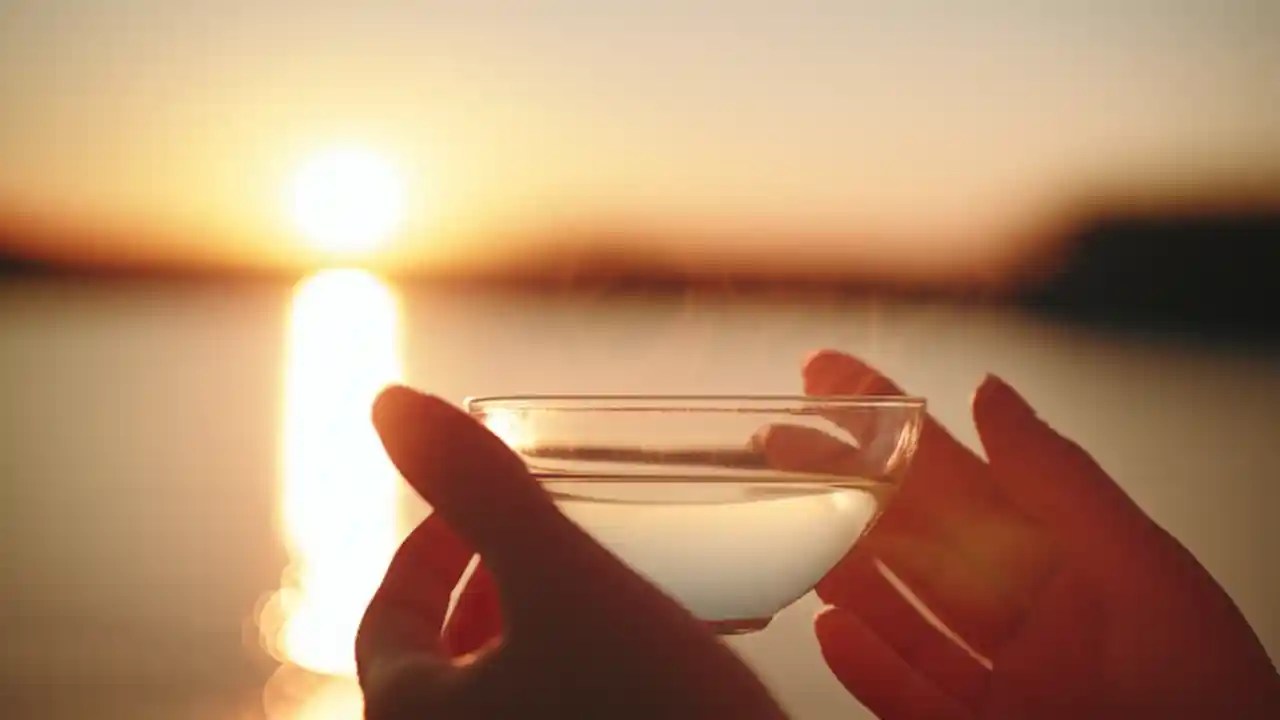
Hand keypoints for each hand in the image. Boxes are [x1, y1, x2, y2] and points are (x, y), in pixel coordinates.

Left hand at [356, 387, 786, 719]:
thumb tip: (388, 400)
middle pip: (441, 662)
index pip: (390, 616)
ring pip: (500, 697)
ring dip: (536, 636)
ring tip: (597, 592)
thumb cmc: (654, 714)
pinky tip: (643, 661)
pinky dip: (574, 683)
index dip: (431, 546)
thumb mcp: (565, 582)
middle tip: (545, 542)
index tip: (487, 508)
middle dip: (488, 590)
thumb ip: (479, 490)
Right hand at [796, 350, 1278, 717]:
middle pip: (916, 542)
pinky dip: (867, 668)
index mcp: (1071, 563)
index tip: (830, 374)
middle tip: (774, 445)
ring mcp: (1000, 687)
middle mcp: (1027, 619)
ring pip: (902, 618)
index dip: (894, 422)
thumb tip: (990, 393)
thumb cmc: (1218, 703)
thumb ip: (1059, 483)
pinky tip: (830, 630)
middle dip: (843, 490)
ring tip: (786, 523)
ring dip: (842, 572)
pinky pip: (910, 700)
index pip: (964, 475)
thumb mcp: (1145, 575)